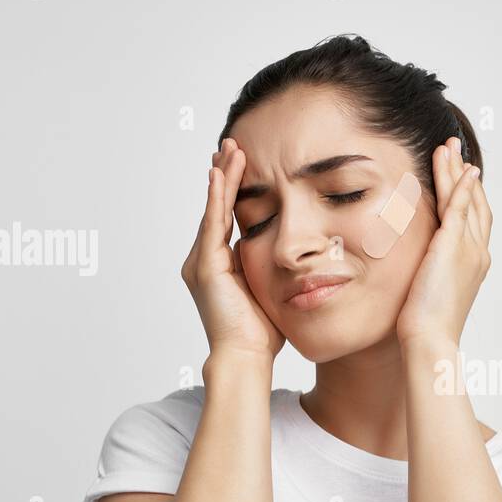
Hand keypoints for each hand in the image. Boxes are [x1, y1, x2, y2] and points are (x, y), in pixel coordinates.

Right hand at [181, 137, 285, 361]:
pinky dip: (219, 197)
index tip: (244, 164)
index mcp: (219, 265)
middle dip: (225, 174)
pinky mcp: (205, 267)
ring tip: (230, 148)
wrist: (246, 357)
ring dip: (224, 177)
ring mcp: (201, 262)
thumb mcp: (271, 290)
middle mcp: (205, 260)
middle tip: (232, 144)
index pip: (227, 217)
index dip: (235, 190)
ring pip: (214, 208)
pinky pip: (213, 223)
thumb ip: (275, 270)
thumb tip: (300, 257)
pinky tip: (223, 173)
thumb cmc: (262, 334)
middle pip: (216, 206)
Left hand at [395, 136, 492, 348]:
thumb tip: (415, 271)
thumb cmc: (425, 328)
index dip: (469, 196)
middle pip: (476, 204)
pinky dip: (460, 184)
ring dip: (458, 171)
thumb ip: (427, 273)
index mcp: (473, 264)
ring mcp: (468, 249)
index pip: (474, 221)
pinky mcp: (452, 246)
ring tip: (449, 147)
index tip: (460, 176)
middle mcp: (477, 253)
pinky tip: (456, 166)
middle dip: (466, 176)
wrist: (429, 340)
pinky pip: (459, 206)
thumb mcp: (428, 294)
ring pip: (466, 199)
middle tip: (457, 151)